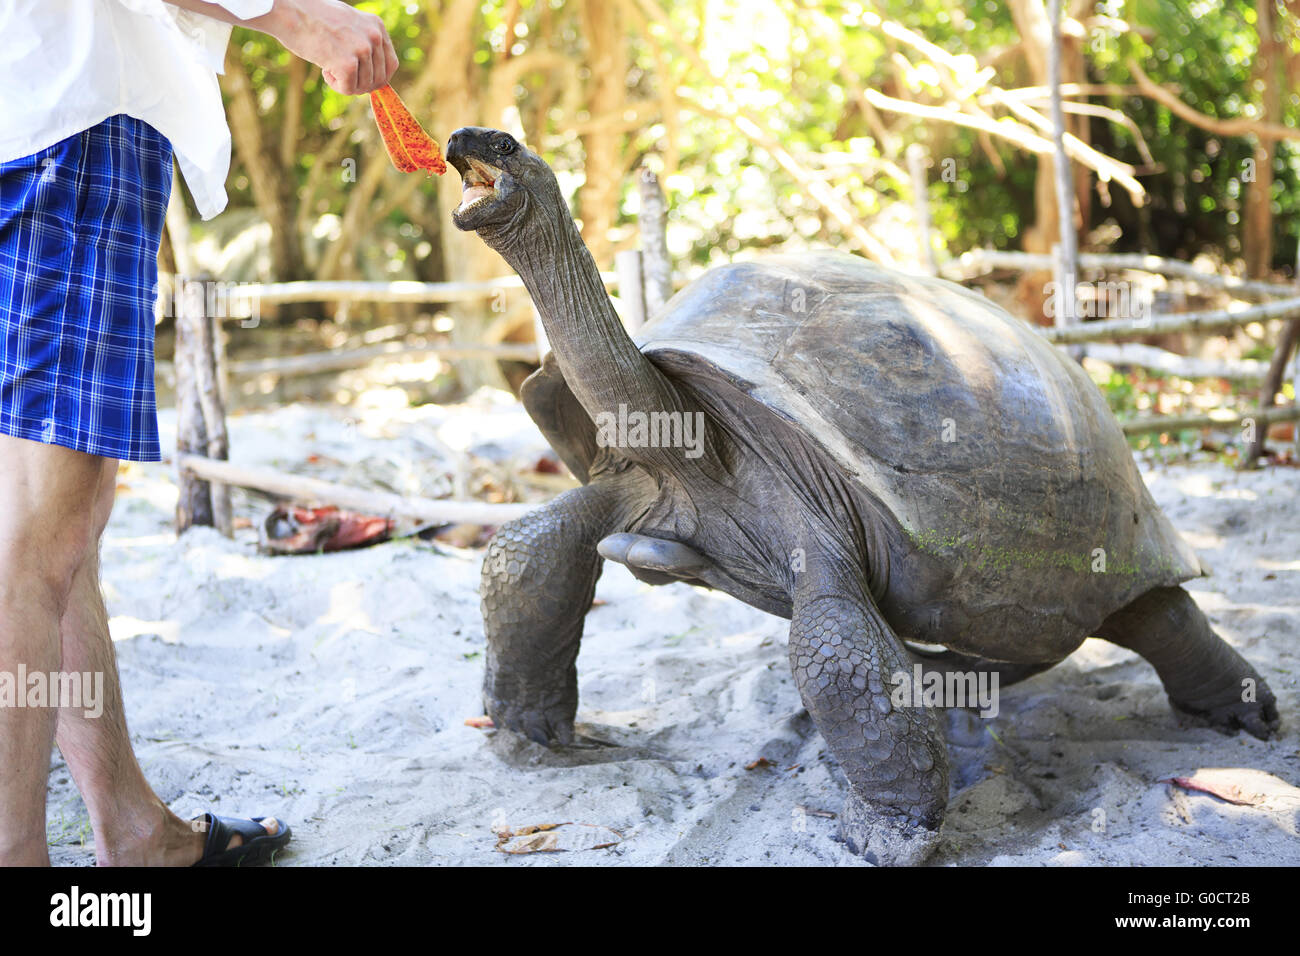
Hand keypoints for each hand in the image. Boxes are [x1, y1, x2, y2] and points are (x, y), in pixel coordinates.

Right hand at [263, 0, 398, 94]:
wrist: (289, 12)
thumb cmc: (313, 16)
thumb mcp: (348, 22)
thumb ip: (364, 39)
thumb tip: (373, 66)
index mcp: (376, 25)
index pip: (391, 64)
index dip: (377, 78)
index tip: (362, 79)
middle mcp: (374, 37)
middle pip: (379, 79)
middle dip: (361, 84)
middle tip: (341, 76)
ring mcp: (362, 50)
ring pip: (364, 86)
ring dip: (346, 83)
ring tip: (329, 66)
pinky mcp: (348, 64)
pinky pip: (348, 89)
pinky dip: (336, 85)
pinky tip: (324, 69)